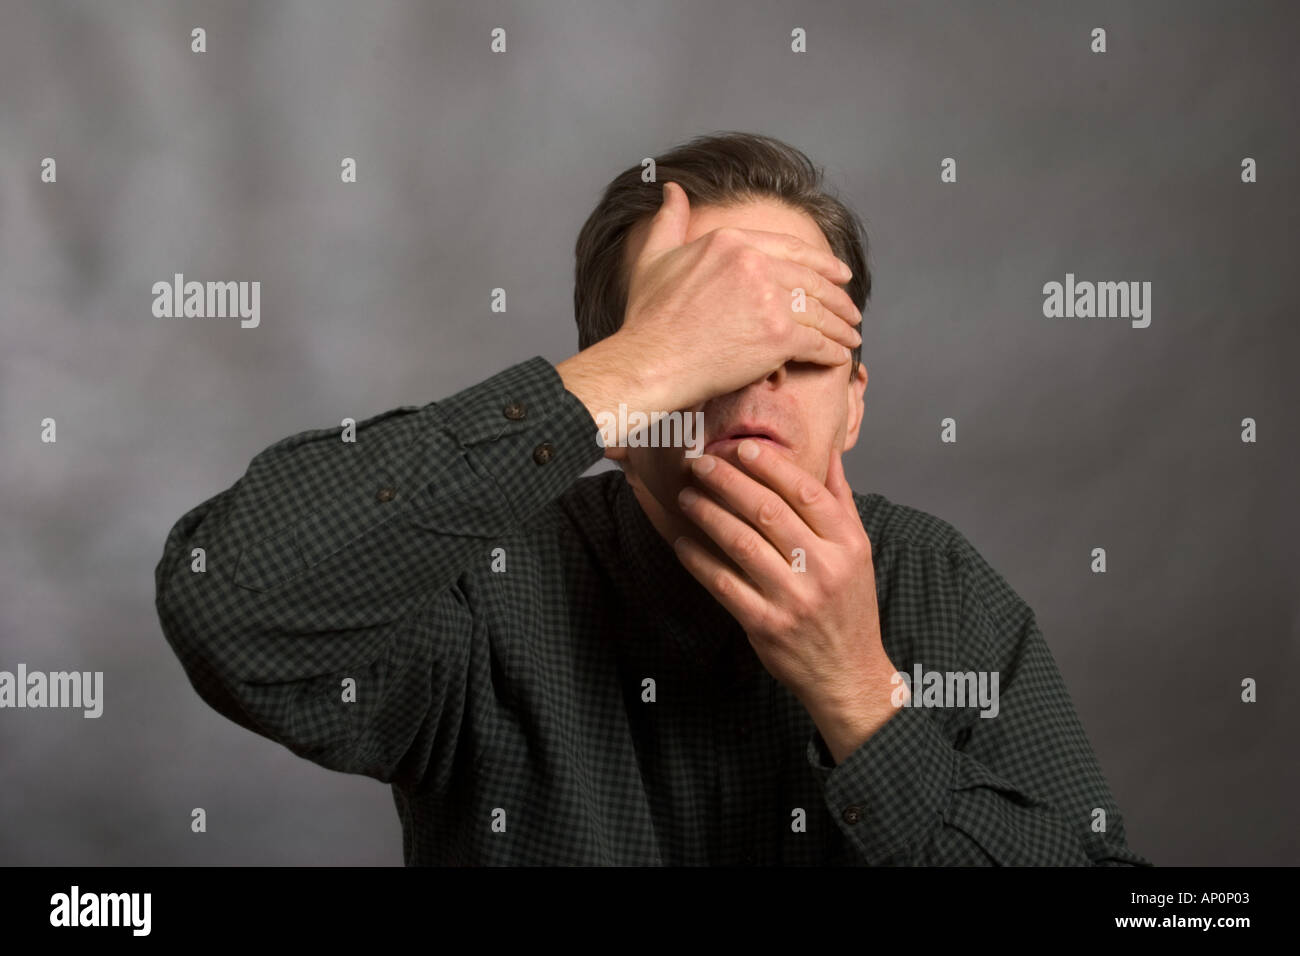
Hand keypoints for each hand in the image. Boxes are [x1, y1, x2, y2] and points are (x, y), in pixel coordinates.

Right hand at [558, 181, 860, 428]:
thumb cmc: (648, 318)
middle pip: (810, 278)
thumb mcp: (654, 257)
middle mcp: (754, 263)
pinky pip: (818, 342)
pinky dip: (833, 350)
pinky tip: (840, 356)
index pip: (790, 248)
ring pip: (819, 310)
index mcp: (731, 242)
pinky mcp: (778, 336)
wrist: (650, 361)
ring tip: (851, 335)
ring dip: (840, 325)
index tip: (839, 273)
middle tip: (851, 308)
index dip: (822, 262)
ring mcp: (769, 299)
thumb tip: (672, 188)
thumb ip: (669, 220)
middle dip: (838, 296)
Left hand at [672, 439, 902, 762]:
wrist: (847, 672)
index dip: (770, 465)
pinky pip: (723, 583)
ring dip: (708, 514)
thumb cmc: (849, 606)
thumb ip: (840, 503)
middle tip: (701, 463)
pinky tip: (683, 541)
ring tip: (687, 496)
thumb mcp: (858, 552)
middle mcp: (822, 568)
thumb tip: (830, 454)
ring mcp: (792, 598)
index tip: (741, 448)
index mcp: (847, 545)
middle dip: (728, 481)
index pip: (805, 492)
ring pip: (741, 542)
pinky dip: (699, 559)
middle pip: (767, 511)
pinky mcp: (765, 624)